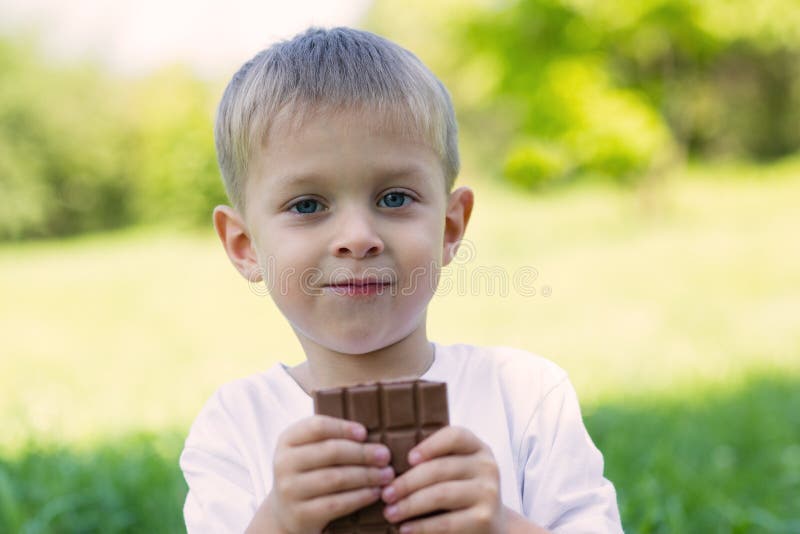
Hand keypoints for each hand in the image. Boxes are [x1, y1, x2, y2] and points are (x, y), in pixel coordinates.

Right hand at [247, 415, 394, 533]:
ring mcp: (290, 490)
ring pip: (336, 478)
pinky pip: (337, 503)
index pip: (317, 426)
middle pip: (330, 452)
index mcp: (287, 440)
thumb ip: (330, 437)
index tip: (365, 432)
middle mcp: (283, 463)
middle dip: (363, 453)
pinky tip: (375, 492)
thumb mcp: (309, 450)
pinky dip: (360, 497)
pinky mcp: (301, 514)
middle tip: (385, 455)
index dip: (343, 428)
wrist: (286, 513)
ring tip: (386, 474)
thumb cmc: (308, 473)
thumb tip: (369, 432)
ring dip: (367, 475)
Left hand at [380, 426, 505, 532]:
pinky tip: (405, 528)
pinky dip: (421, 526)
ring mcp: (488, 493)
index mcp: (478, 448)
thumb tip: (389, 466)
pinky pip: (446, 522)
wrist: (492, 525)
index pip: (455, 436)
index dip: (430, 445)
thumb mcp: (457, 469)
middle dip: (407, 482)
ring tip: (390, 512)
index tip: (408, 459)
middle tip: (385, 494)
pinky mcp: (484, 519)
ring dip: (409, 504)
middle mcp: (487, 467)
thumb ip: (435, 460)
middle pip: (441, 468)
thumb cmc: (462, 492)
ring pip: (440, 494)